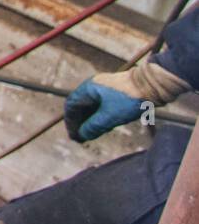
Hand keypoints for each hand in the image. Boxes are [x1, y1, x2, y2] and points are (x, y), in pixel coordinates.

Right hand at [64, 62, 189, 141]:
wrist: (153, 85)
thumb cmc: (129, 99)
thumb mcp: (110, 116)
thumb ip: (93, 126)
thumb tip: (82, 135)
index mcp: (89, 88)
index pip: (71, 106)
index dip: (70, 123)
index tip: (74, 136)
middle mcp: (94, 86)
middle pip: (80, 106)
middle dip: (80, 123)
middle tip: (81, 138)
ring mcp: (104, 88)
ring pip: (91, 106)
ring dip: (89, 121)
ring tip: (91, 134)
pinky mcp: (115, 92)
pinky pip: (101, 105)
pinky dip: (98, 117)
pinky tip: (102, 126)